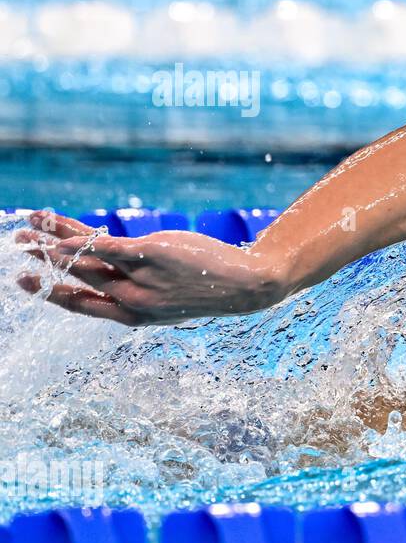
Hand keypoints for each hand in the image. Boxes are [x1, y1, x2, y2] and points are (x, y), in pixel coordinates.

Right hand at [14, 213, 285, 325]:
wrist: (246, 285)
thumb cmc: (207, 286)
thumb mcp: (167, 295)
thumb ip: (138, 284)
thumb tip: (112, 264)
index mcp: (133, 315)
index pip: (82, 306)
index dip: (51, 293)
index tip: (26, 280)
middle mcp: (132, 301)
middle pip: (77, 279)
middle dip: (44, 262)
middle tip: (18, 247)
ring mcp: (141, 279)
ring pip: (87, 260)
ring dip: (54, 241)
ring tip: (29, 227)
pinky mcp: (152, 255)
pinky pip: (108, 247)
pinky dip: (82, 238)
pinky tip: (62, 231)